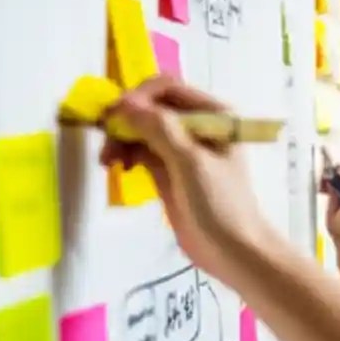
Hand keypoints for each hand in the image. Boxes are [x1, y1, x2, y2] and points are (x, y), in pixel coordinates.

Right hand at [99, 75, 263, 278]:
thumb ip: (160, 129)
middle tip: (106, 142)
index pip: (168, 89)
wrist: (232, 252)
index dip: (139, 97)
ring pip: (142, 129)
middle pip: (151, 107)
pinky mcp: (169, 170)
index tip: (115, 117)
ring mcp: (182, 149)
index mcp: (214, 115)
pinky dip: (126, 154)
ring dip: (121, 138)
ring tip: (109, 161)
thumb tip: (125, 104)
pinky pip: (141, 151)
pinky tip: (117, 166)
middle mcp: (198, 126)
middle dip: (126, 120)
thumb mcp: (191, 163)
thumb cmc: (221, 204)